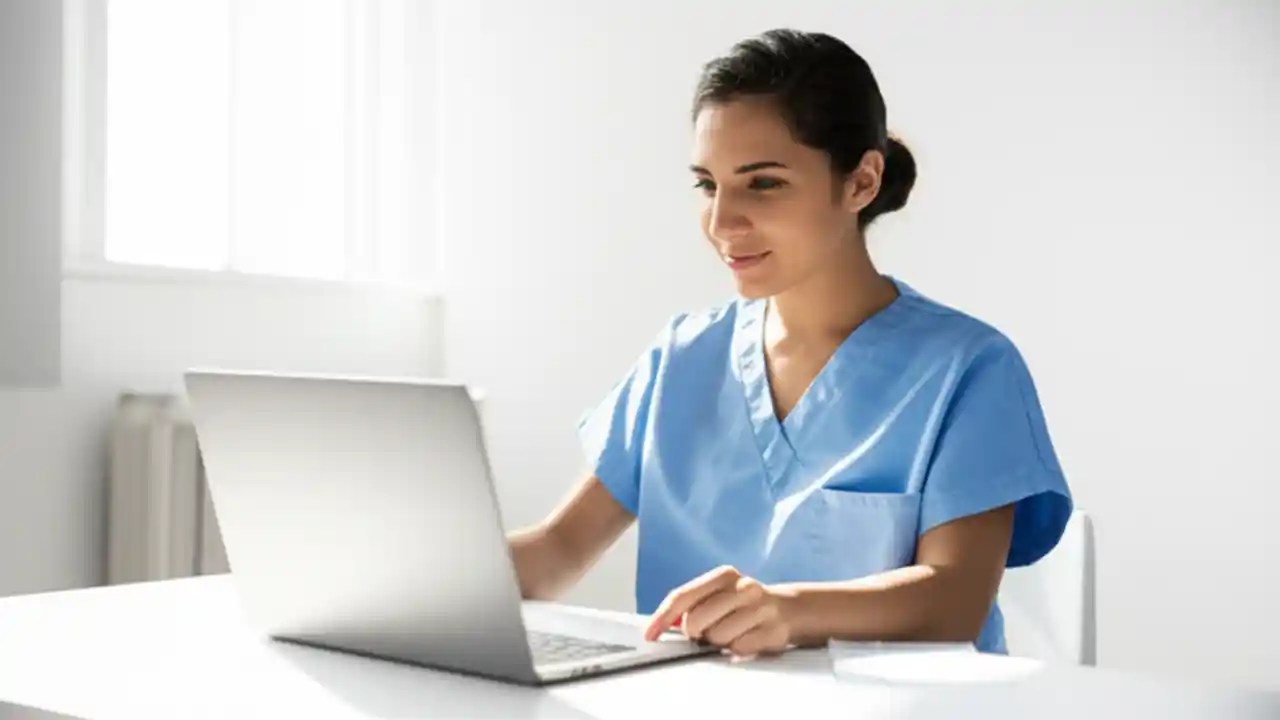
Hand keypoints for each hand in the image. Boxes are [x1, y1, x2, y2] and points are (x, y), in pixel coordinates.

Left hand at [643, 565, 793, 657]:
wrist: (787, 609)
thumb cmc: (740, 604)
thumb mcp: (716, 595)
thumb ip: (689, 605)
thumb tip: (657, 625)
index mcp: (724, 575)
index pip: (683, 596)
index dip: (662, 617)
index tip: (649, 635)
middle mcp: (744, 587)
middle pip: (696, 621)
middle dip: (695, 633)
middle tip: (705, 633)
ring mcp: (761, 608)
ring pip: (718, 638)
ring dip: (719, 643)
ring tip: (731, 634)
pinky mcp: (774, 631)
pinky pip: (739, 649)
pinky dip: (737, 650)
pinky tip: (746, 639)